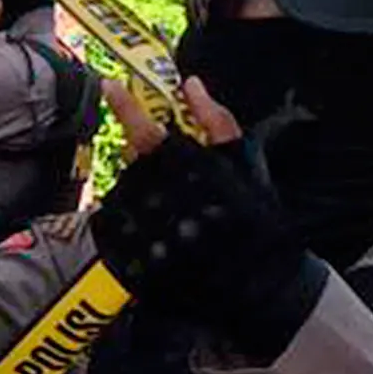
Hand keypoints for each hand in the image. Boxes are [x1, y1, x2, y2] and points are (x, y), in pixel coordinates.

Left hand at [90, 77, 326, 361]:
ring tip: (163, 206)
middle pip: (133, 167)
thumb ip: (219, 123)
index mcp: (201, 179)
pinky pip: (112, 232)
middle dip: (139, 161)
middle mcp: (172, 209)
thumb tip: (191, 83)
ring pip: (120, 196)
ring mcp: (153, 242)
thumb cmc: (258, 224)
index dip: (128, 109)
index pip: (152, 137)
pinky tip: (144, 226)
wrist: (263, 291)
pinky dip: (120, 221)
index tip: (109, 84)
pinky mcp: (140, 271)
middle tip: (156, 168)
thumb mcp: (249, 169)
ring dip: (132, 191)